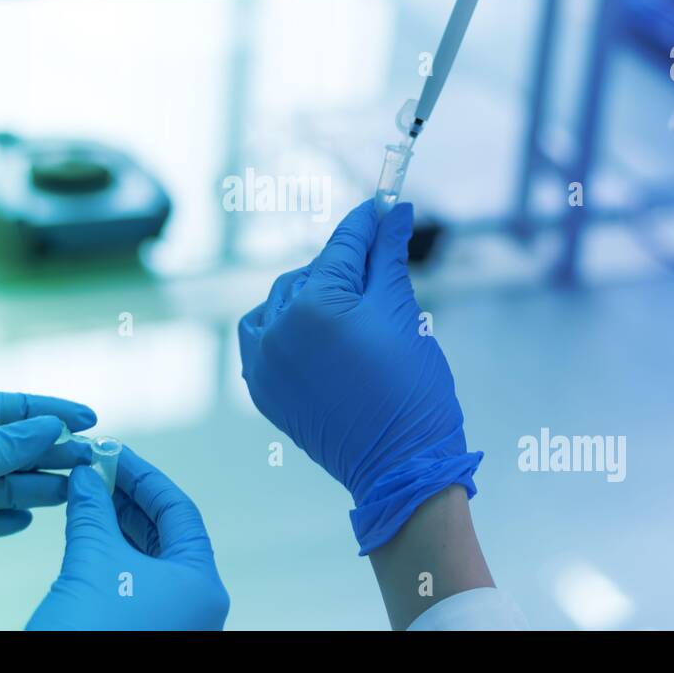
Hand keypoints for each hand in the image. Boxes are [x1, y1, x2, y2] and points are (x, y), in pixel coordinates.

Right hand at [27, 448, 228, 629]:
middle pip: (165, 532)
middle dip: (128, 497)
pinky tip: (87, 531)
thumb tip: (86, 475)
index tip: (113, 452)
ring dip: (117, 523)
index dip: (143, 476)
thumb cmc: (91, 637)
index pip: (179, 510)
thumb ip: (92, 511)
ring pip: (148, 557)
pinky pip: (133, 581)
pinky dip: (112, 553)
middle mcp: (195, 603)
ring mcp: (172, 622)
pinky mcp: (145, 632)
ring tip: (87, 492)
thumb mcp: (92, 563)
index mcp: (202, 583)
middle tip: (95, 469)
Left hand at [237, 200, 481, 553]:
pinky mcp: (263, 389)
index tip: (381, 206)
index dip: (366, 224)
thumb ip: (388, 256)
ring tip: (346, 308)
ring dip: (309, 296)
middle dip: (342, 268)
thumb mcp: (405, 313)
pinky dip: (283, 328)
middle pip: (309, 273)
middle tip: (378, 269)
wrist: (400, 467)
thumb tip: (392, 212)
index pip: (341, 247)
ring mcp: (264, 362)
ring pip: (280, 302)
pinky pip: (262, 339)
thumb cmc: (411, 391)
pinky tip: (314, 332)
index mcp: (315, 304)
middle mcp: (278, 328)